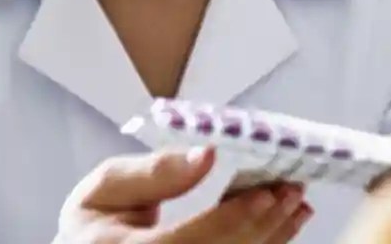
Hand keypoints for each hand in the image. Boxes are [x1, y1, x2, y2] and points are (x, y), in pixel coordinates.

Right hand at [55, 147, 313, 242]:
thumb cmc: (94, 227)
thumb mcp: (104, 189)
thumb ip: (153, 174)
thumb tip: (206, 155)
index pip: (183, 242)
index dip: (227, 221)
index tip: (264, 193)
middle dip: (262, 225)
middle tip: (292, 191)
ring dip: (271, 238)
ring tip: (296, 205)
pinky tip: (283, 226)